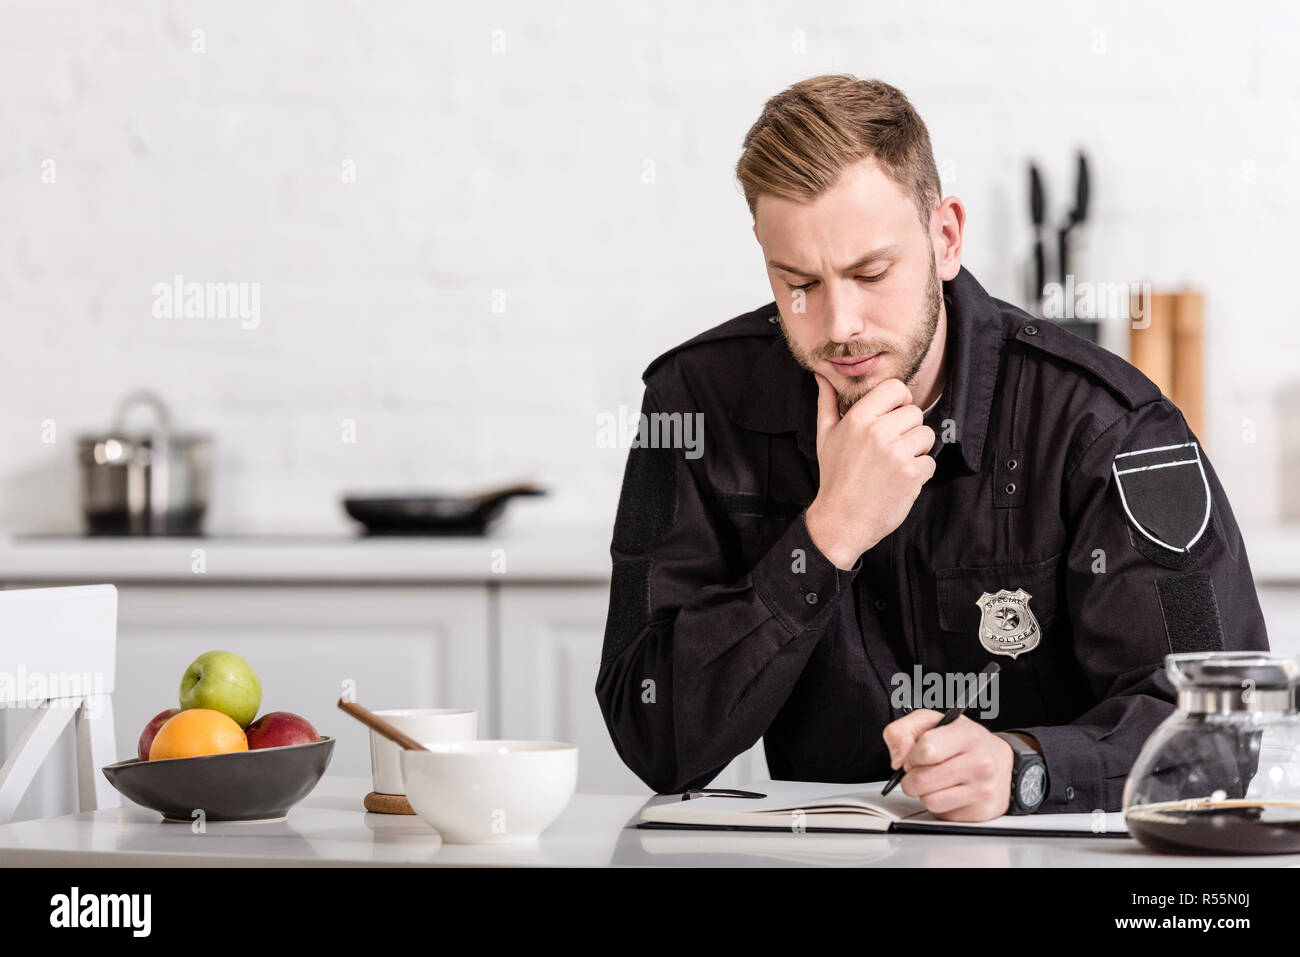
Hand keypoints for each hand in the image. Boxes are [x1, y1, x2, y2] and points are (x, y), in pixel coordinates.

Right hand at [804, 373, 935, 568]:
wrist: (841, 520)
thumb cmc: (834, 477)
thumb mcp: (825, 437)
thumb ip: (827, 403)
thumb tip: (823, 376)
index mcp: (858, 418)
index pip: (896, 387)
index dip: (900, 399)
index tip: (895, 414)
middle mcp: (878, 432)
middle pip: (915, 412)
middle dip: (908, 429)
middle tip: (890, 448)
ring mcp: (897, 453)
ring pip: (926, 435)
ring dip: (916, 450)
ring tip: (895, 464)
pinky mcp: (912, 474)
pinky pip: (930, 461)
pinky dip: (920, 472)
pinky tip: (899, 481)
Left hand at [881, 710, 1014, 821]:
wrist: (998, 761)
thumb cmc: (962, 741)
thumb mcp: (930, 722)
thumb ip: (902, 731)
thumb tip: (897, 759)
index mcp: (967, 735)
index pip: (926, 749)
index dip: (911, 755)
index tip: (914, 756)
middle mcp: (980, 762)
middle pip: (922, 780)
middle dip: (912, 777)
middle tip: (922, 771)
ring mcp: (982, 789)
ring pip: (930, 801)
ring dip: (925, 793)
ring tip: (936, 781)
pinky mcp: (980, 812)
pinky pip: (942, 814)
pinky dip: (939, 805)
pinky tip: (949, 792)